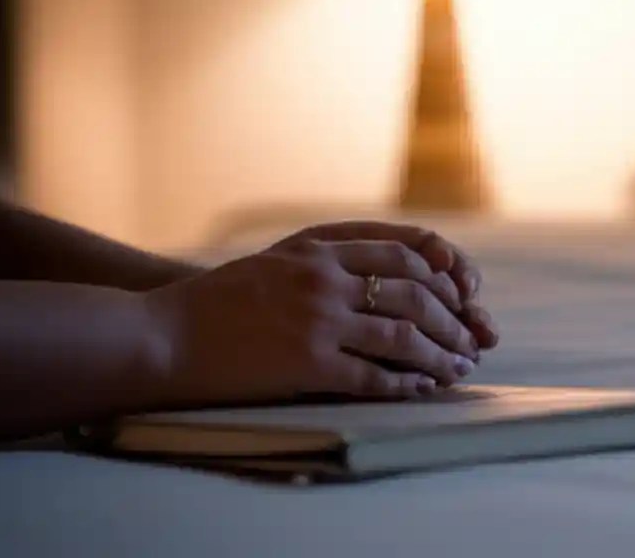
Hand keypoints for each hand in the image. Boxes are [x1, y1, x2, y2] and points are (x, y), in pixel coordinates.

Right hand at [144, 225, 496, 404]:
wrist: (161, 334)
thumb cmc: (217, 301)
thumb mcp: (277, 259)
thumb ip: (327, 257)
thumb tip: (387, 270)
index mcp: (317, 246)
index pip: (403, 248)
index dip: (444, 270)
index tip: (463, 291)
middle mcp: (322, 276)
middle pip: (414, 291)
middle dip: (453, 317)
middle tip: (474, 338)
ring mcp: (316, 319)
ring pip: (403, 334)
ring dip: (441, 353)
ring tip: (460, 366)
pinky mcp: (306, 363)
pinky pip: (373, 376)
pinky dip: (406, 384)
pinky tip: (424, 389)